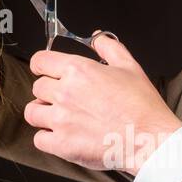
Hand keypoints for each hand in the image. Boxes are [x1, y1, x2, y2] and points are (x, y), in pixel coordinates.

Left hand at [25, 33, 181, 174]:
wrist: (149, 140)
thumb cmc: (142, 107)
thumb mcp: (130, 67)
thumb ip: (109, 48)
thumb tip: (98, 37)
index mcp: (78, 71)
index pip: (40, 61)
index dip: (42, 66)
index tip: (46, 72)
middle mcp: (65, 93)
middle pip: (37, 88)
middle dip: (48, 92)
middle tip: (65, 100)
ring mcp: (61, 120)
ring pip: (32, 113)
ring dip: (43, 115)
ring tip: (60, 119)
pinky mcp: (61, 144)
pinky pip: (39, 139)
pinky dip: (48, 138)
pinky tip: (63, 136)